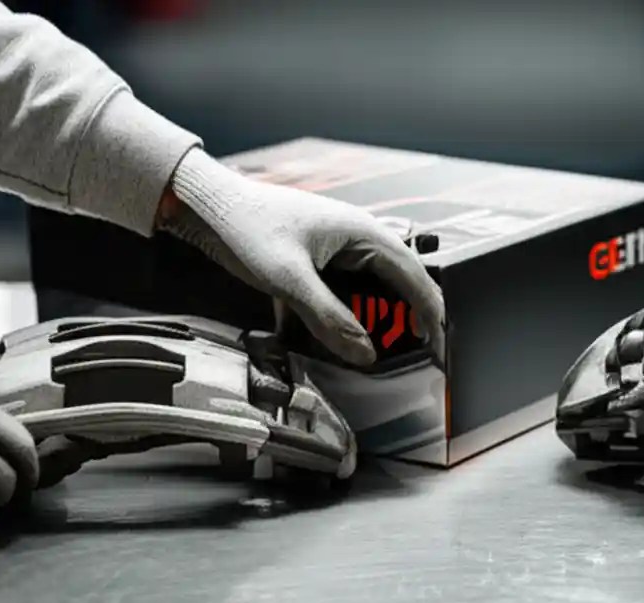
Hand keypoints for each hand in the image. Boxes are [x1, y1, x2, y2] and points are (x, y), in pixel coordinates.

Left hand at [157, 149, 445, 365]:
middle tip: (412, 357)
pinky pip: (343, 293)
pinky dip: (342, 316)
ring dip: (372, 322)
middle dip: (405, 322)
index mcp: (364, 234)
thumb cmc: (246, 227)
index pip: (417, 278)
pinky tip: (329, 339)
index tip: (438, 350)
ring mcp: (338, 249)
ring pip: (371, 292)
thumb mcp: (288, 279)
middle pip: (399, 286)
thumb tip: (366, 355)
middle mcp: (359, 239)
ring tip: (373, 351)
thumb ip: (329, 319)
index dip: (432, 317)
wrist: (205, 204)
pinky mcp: (317, 261)